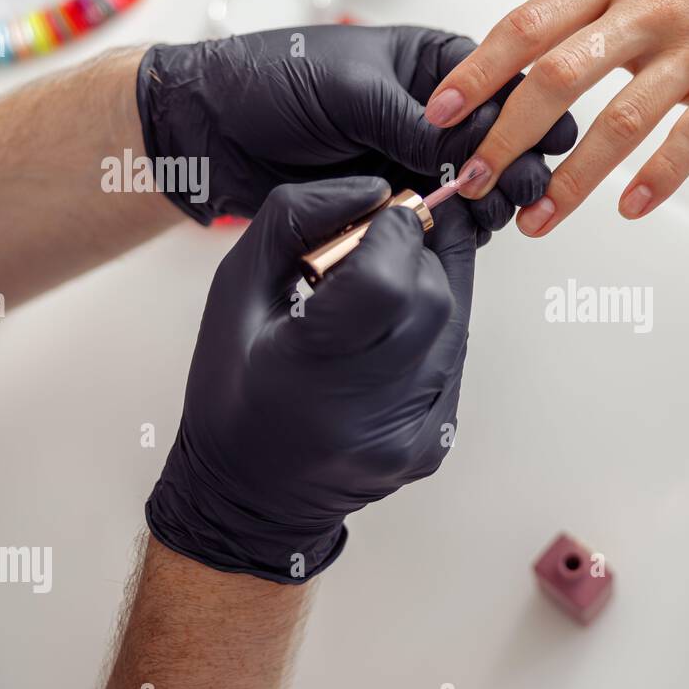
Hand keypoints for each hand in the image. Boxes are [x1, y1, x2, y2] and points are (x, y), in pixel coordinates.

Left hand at [136, 25, 577, 239]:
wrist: (210, 131)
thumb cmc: (269, 82)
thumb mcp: (351, 92)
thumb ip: (415, 125)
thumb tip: (472, 153)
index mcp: (426, 65)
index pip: (498, 82)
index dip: (525, 110)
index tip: (545, 136)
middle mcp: (428, 111)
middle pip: (498, 137)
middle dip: (516, 160)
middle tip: (523, 183)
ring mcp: (414, 157)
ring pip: (477, 181)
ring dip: (493, 197)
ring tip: (501, 210)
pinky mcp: (397, 199)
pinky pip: (444, 214)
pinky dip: (461, 223)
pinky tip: (472, 227)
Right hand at [145, 175, 475, 581]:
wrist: (250, 498)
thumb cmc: (234, 386)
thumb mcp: (234, 290)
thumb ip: (295, 220)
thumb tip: (377, 190)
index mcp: (304, 375)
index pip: (388, 281)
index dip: (397, 231)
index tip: (381, 214)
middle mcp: (367, 415)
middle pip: (431, 297)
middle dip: (415, 253)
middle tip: (377, 248)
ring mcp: (408, 437)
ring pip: (455, 324)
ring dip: (428, 288)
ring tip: (380, 291)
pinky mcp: (434, 446)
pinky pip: (454, 359)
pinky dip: (432, 330)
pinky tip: (390, 334)